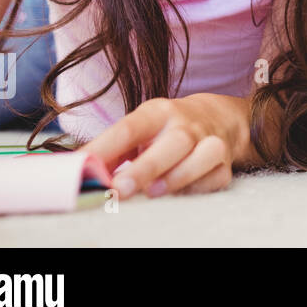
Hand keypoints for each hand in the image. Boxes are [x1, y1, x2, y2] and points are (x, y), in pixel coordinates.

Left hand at [81, 94, 252, 199]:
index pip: (130, 128)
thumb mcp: (139, 128)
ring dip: (178, 176)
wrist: (216, 116)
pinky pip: (216, 177)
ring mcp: (210, 142)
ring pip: (204, 155)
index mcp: (158, 113)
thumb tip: (81, 173)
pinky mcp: (224, 163)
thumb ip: (112, 151)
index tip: (82, 168)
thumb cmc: (164, 129)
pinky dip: (199, 187)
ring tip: (153, 192)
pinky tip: (181, 193)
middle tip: (119, 189)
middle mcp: (186, 125)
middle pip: (173, 142)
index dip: (105, 148)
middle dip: (146, 167)